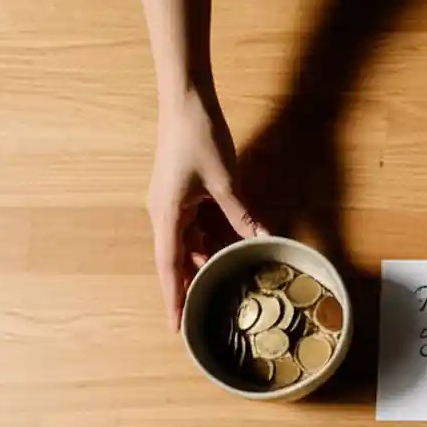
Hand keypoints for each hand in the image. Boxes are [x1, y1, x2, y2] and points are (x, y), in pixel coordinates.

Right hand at [146, 90, 265, 327]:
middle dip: (190, 286)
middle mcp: (164, 213)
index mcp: (167, 215)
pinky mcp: (182, 193)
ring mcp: (172, 203)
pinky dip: (210, 240)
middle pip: (177, 259)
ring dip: (205, 261)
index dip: (173, 298)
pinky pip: (194, 225)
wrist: (185, 100)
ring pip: (188, 243)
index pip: (168, 267)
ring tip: (224, 284)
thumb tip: (262, 239)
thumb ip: (241, 214)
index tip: (175, 327)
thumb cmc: (199, 137)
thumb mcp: (225, 181)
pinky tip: (229, 250)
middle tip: (205, 313)